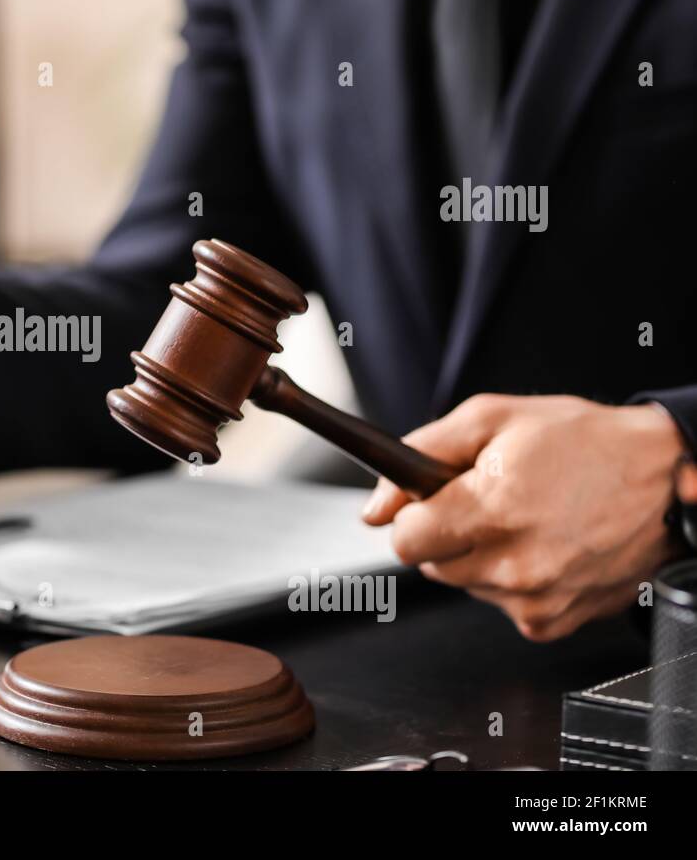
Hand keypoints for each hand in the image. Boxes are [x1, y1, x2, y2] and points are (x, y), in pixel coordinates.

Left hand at [361, 394, 694, 640]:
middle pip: (432, 565)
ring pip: (466, 585)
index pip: (403, 540)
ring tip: (527, 519)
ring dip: (482, 557)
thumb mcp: (492, 418)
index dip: (414, 516)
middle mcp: (513, 564)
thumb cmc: (585, 442)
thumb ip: (420, 454)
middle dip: (448, 534)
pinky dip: (514, 581)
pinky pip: (503, 606)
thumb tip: (374, 508)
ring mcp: (535, 598)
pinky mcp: (554, 621)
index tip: (434, 502)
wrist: (666, 477)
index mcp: (491, 510)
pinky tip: (545, 547)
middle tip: (490, 502)